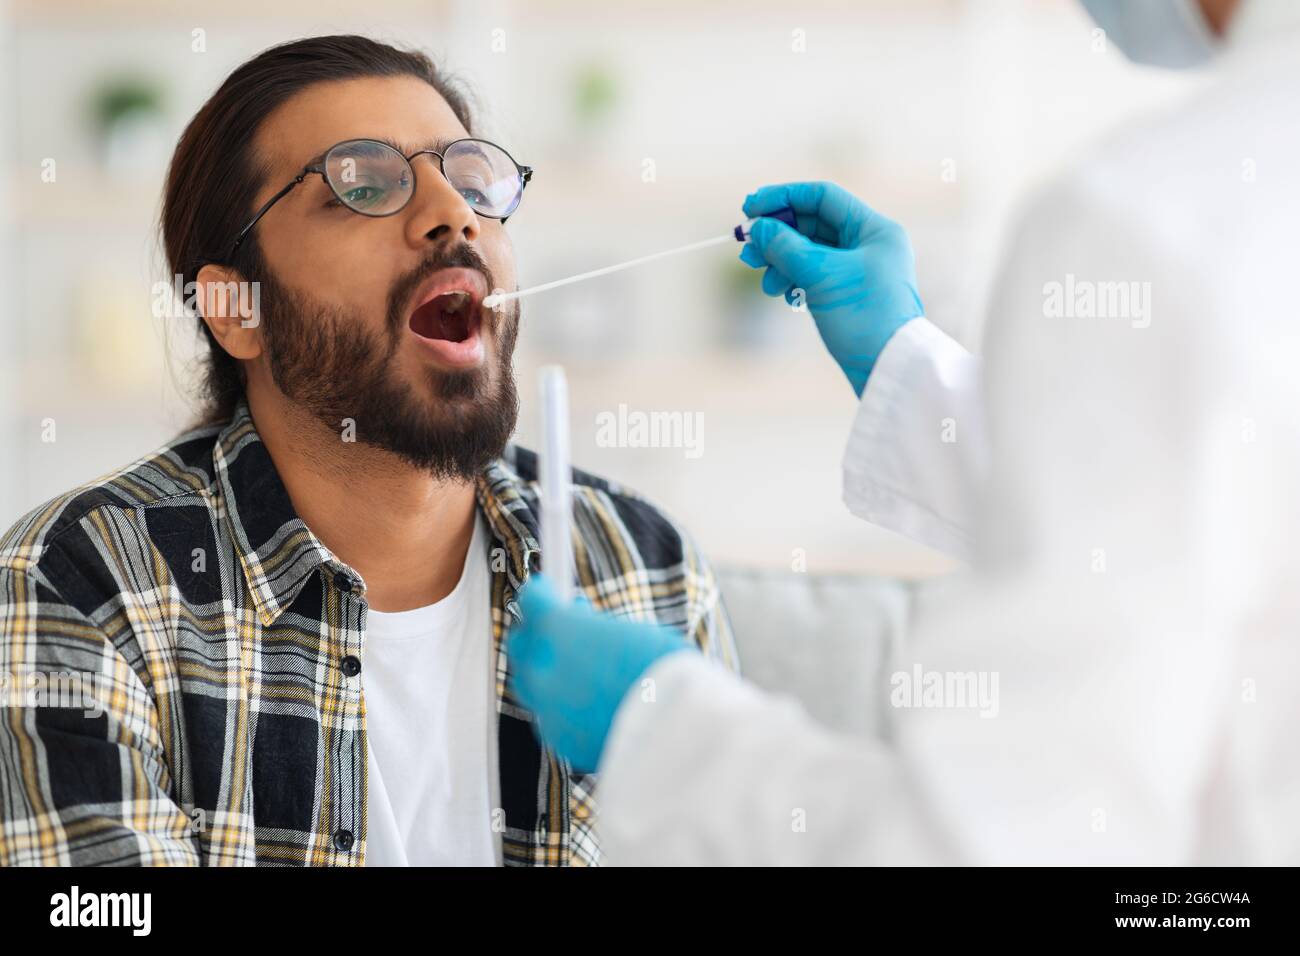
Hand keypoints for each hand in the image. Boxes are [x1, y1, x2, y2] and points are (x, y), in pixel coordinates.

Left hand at [505, 575, 692, 772]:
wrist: (676, 730)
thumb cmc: (665, 671)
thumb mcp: (633, 632)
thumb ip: (596, 631)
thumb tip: (590, 633)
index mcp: (556, 628)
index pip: (532, 599)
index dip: (543, 593)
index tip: (550, 591)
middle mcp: (540, 667)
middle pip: (522, 644)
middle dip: (539, 634)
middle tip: (567, 630)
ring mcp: (546, 707)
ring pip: (530, 684)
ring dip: (548, 672)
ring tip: (580, 670)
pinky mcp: (560, 740)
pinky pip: (550, 716)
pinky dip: (562, 707)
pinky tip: (588, 703)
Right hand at [740, 181, 924, 395]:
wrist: (888, 368)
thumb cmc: (866, 317)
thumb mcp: (822, 276)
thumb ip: (786, 247)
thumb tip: (757, 227)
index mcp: (874, 229)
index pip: (822, 197)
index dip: (783, 198)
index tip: (750, 208)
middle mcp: (869, 244)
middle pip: (812, 225)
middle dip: (777, 237)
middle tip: (747, 251)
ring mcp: (858, 269)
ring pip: (809, 252)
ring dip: (781, 262)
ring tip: (766, 283)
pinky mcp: (848, 293)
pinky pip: (813, 275)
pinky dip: (793, 280)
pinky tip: (782, 294)